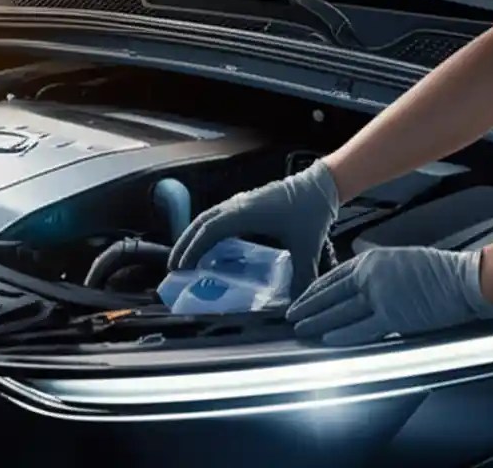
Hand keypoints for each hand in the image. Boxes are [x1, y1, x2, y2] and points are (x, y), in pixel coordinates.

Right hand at [168, 160, 340, 293]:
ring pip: (206, 218)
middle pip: (200, 223)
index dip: (193, 249)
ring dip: (192, 236)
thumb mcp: (307, 247)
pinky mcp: (245, 203)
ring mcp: (240, 202)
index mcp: (245, 214)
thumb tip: (297, 305)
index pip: (209, 232)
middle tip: (173, 267)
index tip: (181, 268)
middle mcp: (237, 205)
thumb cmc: (311, 213)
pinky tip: (208, 245)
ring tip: (184, 257)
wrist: (320, 186)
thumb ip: (302, 276)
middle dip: (184, 244)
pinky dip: (206, 231)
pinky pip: (217, 216)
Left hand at [286, 246, 490, 344]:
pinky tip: (327, 340)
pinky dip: (342, 335)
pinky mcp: (393, 315)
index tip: (301, 299)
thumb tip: (360, 271)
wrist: (462, 279)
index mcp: (370, 261)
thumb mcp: (398, 258)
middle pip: (331, 294)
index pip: (333, 277)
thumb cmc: (436, 270)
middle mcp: (370, 276)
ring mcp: (380, 295)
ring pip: (340, 311)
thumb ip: (376, 266)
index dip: (314, 291)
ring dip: (317, 321)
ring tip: (301, 329)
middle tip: (290, 316)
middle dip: (308, 307)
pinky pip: (361, 328)